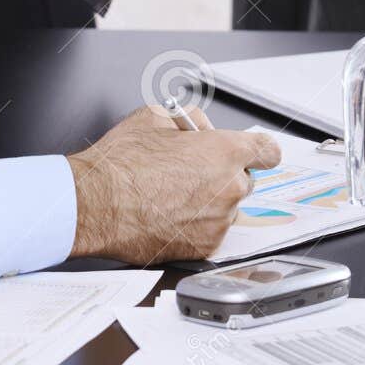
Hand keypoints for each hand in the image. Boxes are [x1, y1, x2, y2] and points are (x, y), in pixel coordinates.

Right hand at [66, 105, 280, 263]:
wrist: (97, 204)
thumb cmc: (122, 162)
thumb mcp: (155, 116)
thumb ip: (191, 119)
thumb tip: (200, 128)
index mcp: (224, 152)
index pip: (267, 151)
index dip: (260, 151)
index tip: (256, 154)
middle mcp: (229, 189)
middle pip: (245, 181)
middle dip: (224, 175)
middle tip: (191, 170)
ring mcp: (218, 222)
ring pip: (225, 208)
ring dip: (208, 201)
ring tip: (170, 193)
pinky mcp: (204, 247)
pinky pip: (209, 231)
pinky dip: (195, 224)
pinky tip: (167, 213)